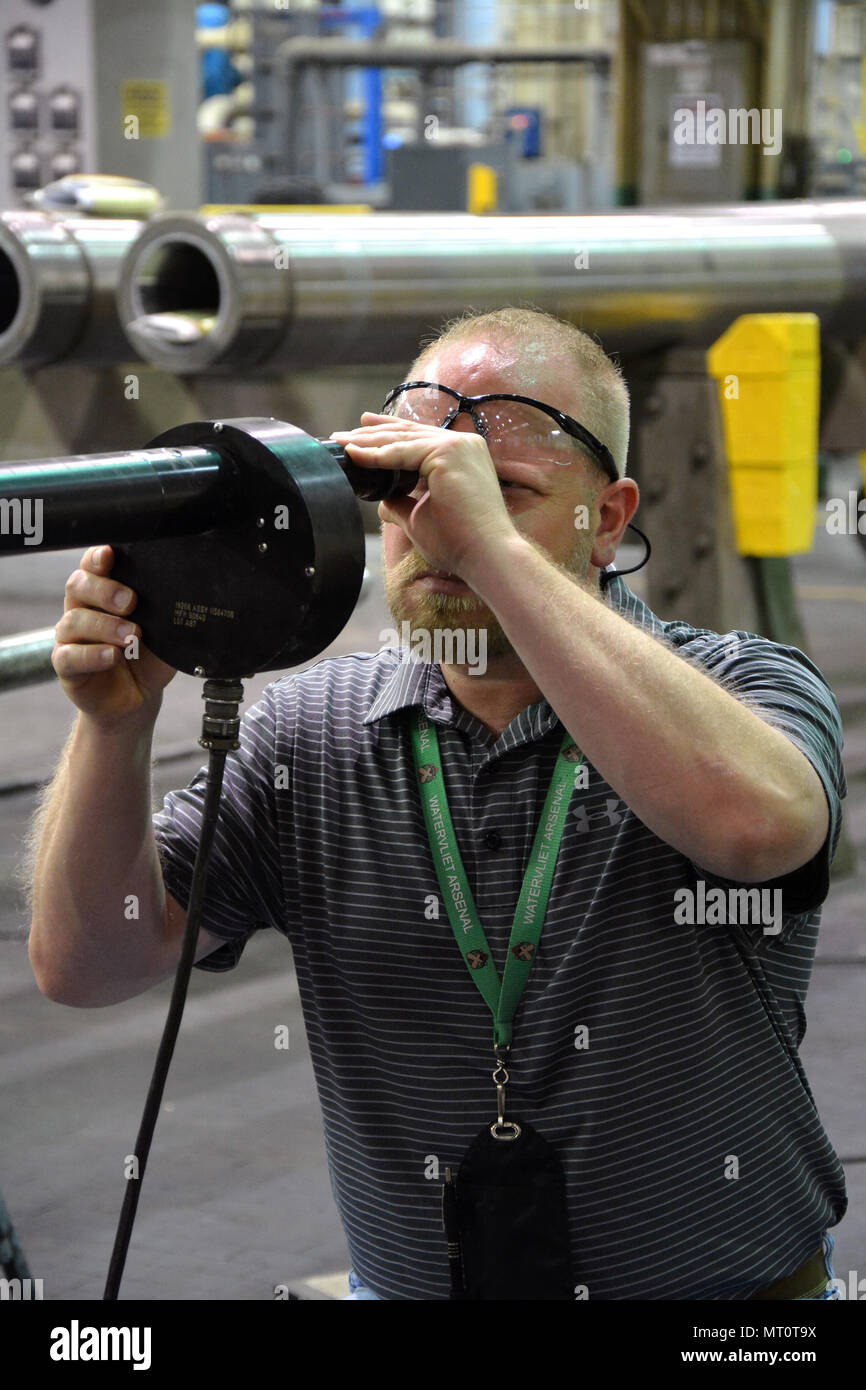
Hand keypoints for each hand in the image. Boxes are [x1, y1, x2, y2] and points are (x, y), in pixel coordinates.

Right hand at [52, 545, 176, 730]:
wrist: (137, 699)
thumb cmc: (146, 659)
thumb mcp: (163, 634)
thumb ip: (167, 614)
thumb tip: (188, 595)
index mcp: (102, 595)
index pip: (92, 567)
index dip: (97, 558)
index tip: (110, 554)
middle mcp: (82, 611)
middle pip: (78, 586)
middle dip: (105, 590)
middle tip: (132, 602)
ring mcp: (70, 639)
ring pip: (74, 621)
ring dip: (105, 626)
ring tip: (132, 636)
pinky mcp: (66, 666)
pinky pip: (68, 656)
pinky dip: (92, 654)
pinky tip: (112, 656)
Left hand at [331, 412, 517, 579]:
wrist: (485, 556)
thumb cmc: (460, 543)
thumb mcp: (421, 518)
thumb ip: (401, 504)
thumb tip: (381, 504)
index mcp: (461, 455)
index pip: (418, 438)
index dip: (387, 434)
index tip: (359, 435)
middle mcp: (463, 445)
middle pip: (408, 433)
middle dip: (372, 433)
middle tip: (342, 434)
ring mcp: (458, 446)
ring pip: (402, 439)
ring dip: (368, 441)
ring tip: (341, 442)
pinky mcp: (449, 453)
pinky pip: (403, 452)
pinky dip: (377, 455)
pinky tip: (355, 455)